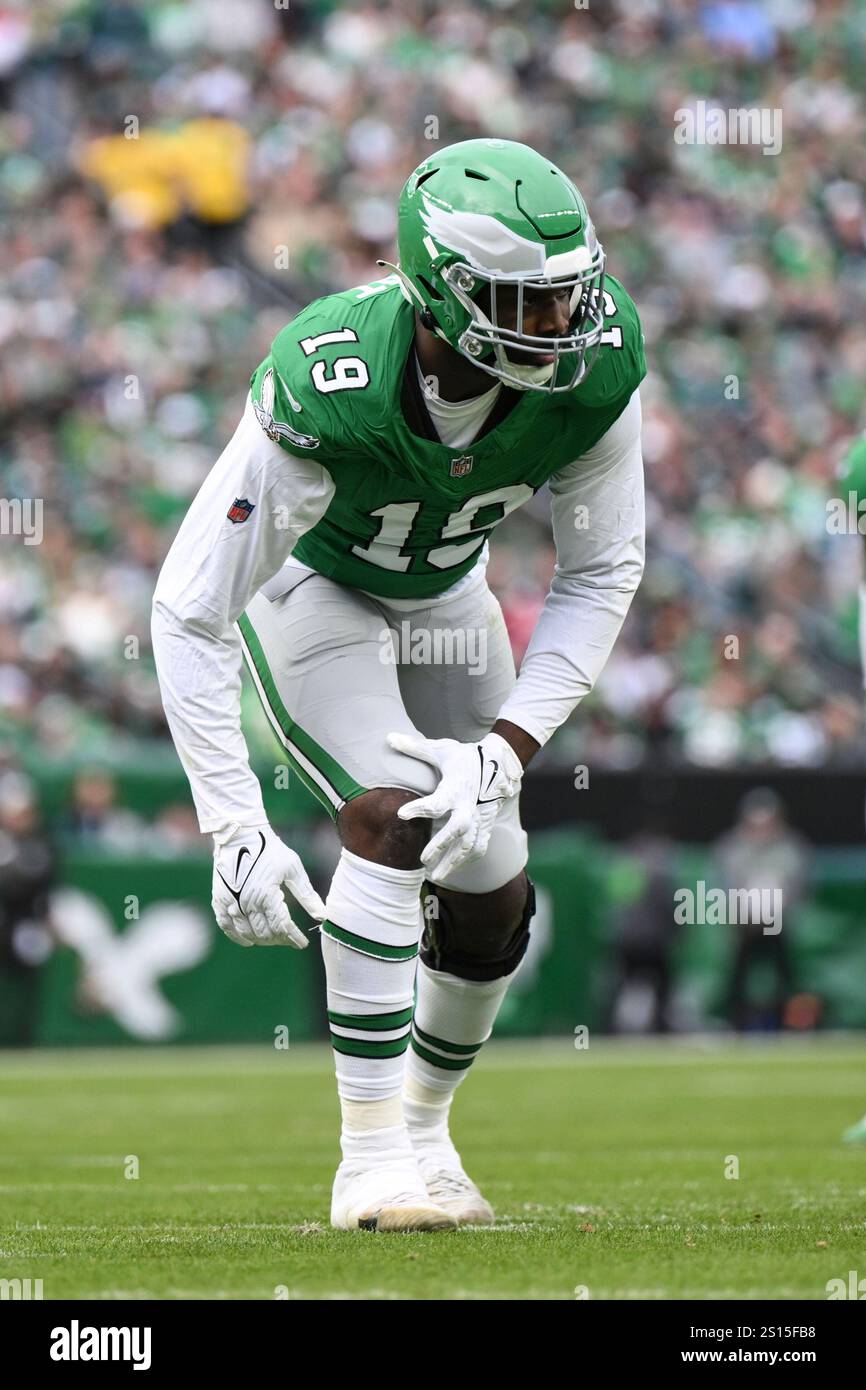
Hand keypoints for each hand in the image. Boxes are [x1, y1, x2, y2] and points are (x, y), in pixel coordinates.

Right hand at [212, 825, 325, 947]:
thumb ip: (307, 894)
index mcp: (267, 895)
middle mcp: (248, 902)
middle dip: (280, 939)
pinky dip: (237, 937)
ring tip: (274, 938)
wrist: (240, 834)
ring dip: (263, 940)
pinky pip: (226, 926)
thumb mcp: (293, 868)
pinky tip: (248, 941)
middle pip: (266, 933)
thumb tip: (322, 915)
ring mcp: (231, 902)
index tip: (303, 943)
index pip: (283, 927)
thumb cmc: (270, 849)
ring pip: (248, 933)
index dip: (294, 938)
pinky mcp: (219, 899)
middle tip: (289, 938)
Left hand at [386, 730, 522, 880]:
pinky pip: (479, 846)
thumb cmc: (464, 757)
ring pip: (469, 844)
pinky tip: (453, 869)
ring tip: (437, 876)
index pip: (436, 801)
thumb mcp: (440, 749)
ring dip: (454, 861)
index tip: (401, 814)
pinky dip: (467, 860)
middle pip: (457, 829)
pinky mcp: (486, 825)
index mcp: (455, 787)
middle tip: (423, 860)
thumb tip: (388, 737)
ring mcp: (480, 817)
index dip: (419, 808)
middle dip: (440, 845)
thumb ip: (415, 748)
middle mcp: (469, 805)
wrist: (499, 762)